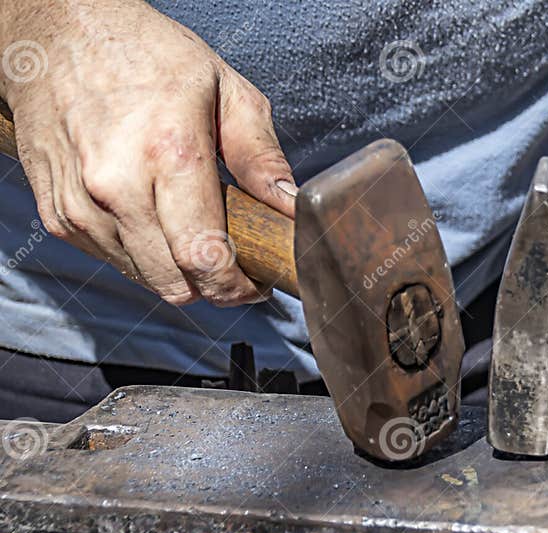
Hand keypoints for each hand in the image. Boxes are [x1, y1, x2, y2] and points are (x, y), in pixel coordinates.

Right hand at [0, 0, 295, 305]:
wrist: (57, 31)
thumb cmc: (146, 53)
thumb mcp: (225, 90)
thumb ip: (261, 157)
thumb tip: (290, 208)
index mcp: (169, 153)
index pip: (205, 257)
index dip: (238, 286)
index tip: (256, 284)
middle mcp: (116, 185)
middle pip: (176, 281)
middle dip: (213, 285)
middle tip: (234, 263)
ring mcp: (80, 202)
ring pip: (144, 277)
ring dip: (176, 270)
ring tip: (194, 232)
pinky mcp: (57, 212)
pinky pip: (110, 259)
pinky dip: (140, 254)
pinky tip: (154, 218)